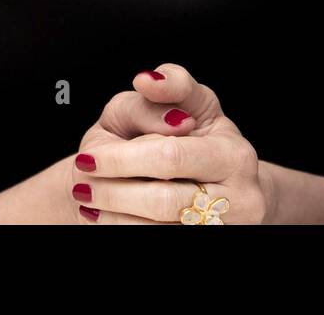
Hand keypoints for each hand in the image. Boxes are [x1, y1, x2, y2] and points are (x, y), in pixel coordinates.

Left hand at [63, 62, 274, 224]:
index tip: (87, 158)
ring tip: (89, 202)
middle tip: (82, 187)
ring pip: (160, 230)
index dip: (123, 159)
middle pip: (164, 200)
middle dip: (115, 193)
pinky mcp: (214, 243)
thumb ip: (169, 86)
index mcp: (234, 154)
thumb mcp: (186, 99)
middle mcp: (241, 198)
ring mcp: (229, 229)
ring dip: (116, 217)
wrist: (221, 180)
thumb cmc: (195, 131)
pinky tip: (107, 217)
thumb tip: (147, 80)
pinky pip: (161, 241)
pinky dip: (128, 229)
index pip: (170, 156)